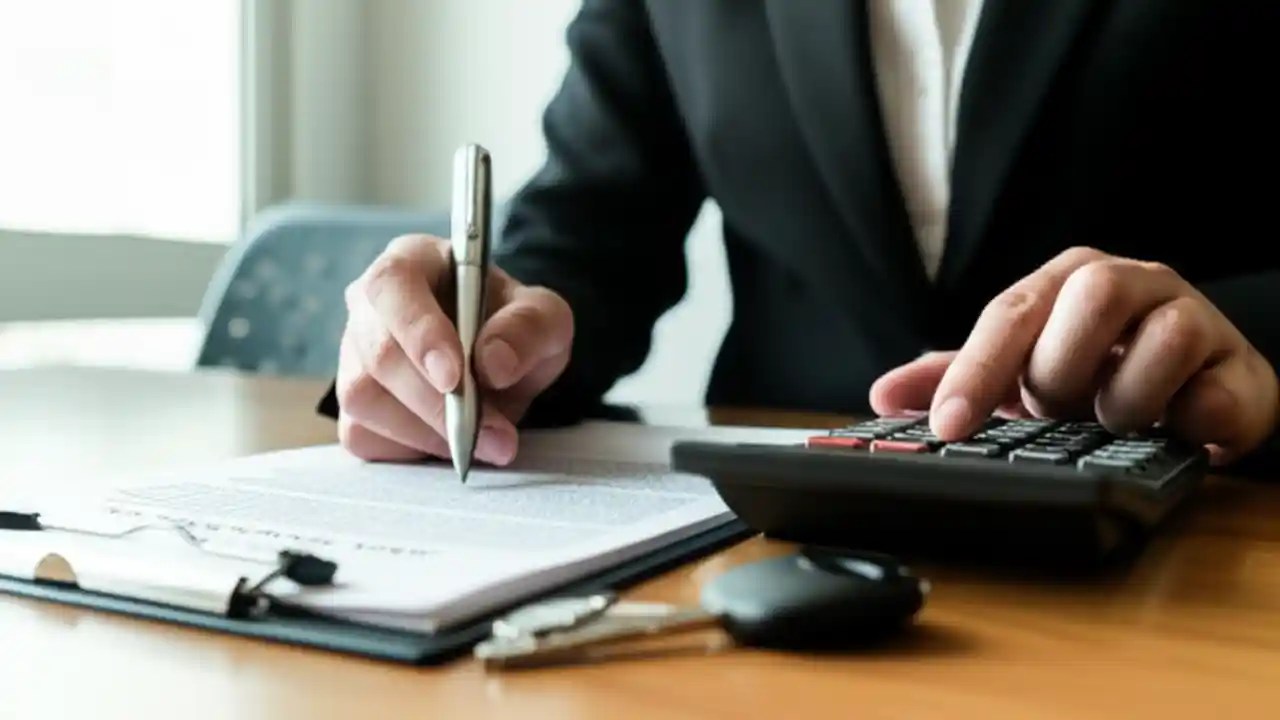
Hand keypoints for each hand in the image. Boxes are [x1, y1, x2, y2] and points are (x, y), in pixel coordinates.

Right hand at [335, 234, 573, 463]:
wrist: (500, 359)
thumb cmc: (511, 324)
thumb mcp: (544, 316)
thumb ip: (528, 328)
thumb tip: (494, 364)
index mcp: (410, 261)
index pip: (394, 287)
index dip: (419, 333)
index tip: (455, 378)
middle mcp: (369, 305)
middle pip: (379, 354)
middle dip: (437, 403)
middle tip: (493, 434)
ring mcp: (353, 355)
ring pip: (364, 400)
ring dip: (427, 431)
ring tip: (480, 440)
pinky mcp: (352, 404)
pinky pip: (363, 436)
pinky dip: (410, 448)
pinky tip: (447, 441)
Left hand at [870, 247, 1279, 463]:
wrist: (1190, 398)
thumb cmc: (1093, 377)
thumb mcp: (1016, 378)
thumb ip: (953, 380)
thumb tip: (883, 395)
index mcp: (1062, 283)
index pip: (1009, 314)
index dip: (976, 372)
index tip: (948, 426)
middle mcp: (1127, 283)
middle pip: (1088, 299)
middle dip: (1061, 373)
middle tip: (1056, 413)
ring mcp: (1189, 317)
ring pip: (1160, 337)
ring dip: (1124, 399)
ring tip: (1114, 424)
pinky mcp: (1238, 365)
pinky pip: (1216, 390)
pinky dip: (1187, 420)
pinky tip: (1174, 432)